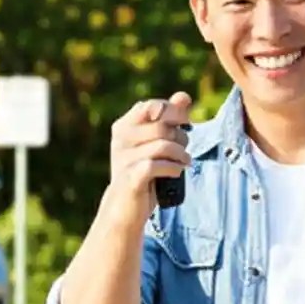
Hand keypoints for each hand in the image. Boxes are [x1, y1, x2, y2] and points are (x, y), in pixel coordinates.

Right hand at [102, 92, 192, 227]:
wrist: (125, 206)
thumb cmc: (143, 171)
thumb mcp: (154, 142)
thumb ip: (168, 119)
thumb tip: (183, 97)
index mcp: (123, 126)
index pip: (153, 107)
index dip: (173, 112)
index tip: (182, 124)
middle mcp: (120, 140)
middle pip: (162, 127)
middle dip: (181, 137)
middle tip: (183, 149)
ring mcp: (123, 159)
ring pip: (163, 146)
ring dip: (181, 154)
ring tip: (184, 161)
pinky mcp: (130, 178)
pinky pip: (157, 165)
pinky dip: (173, 168)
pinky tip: (177, 172)